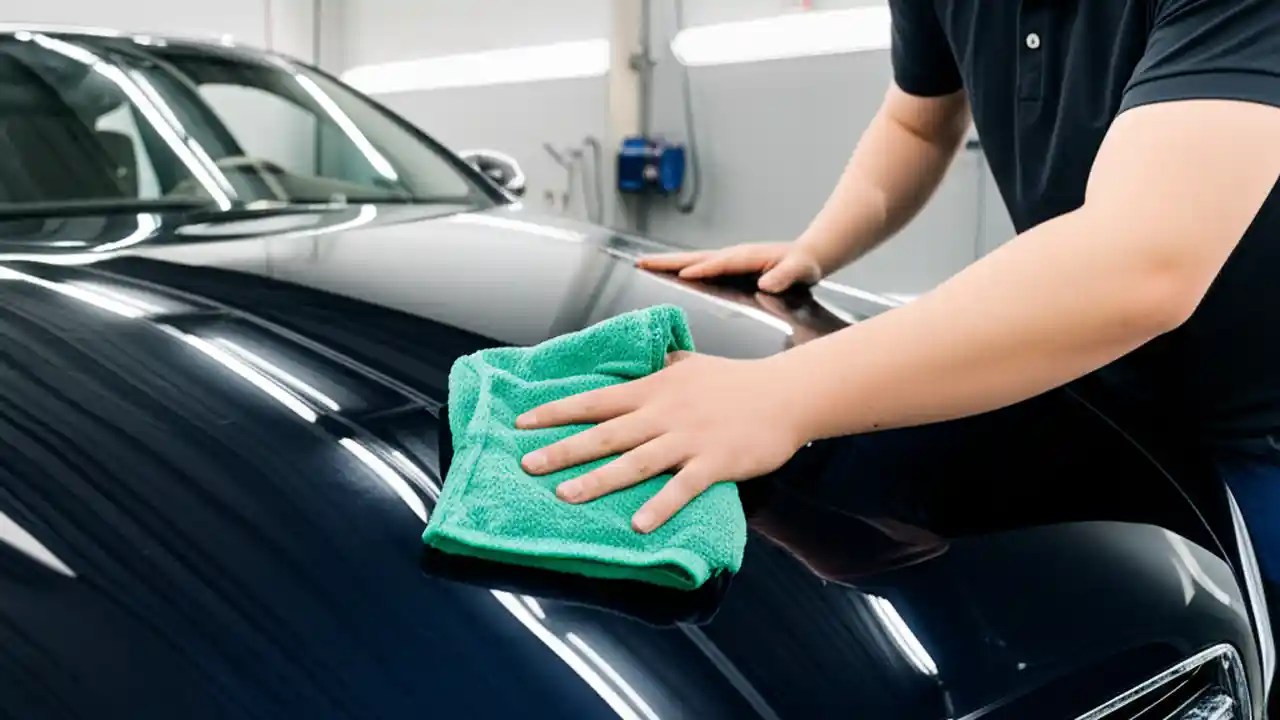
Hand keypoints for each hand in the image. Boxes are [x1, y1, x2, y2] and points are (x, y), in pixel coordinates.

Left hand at [517, 352, 806, 532]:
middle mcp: (664, 413)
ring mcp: (689, 439)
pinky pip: (682, 487)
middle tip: (528, 465)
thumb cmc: (736, 380)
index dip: (558, 411)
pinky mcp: (715, 463)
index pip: (596, 400)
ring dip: (599, 480)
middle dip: (564, 449)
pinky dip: (660, 506)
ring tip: (565, 495)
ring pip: (636, 462)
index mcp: (655, 389)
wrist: (786, 393)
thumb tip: (632, 363)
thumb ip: (657, 367)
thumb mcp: (689, 363)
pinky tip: (638, 524)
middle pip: (606, 433)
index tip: (524, 423)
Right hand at [636, 242, 823, 293]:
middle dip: (669, 261)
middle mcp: (732, 254)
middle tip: (641, 263)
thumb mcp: (801, 270)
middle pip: (695, 257)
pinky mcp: (725, 265)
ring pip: (692, 260)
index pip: (720, 264)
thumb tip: (767, 283)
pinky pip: (698, 266)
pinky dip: (678, 268)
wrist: (807, 257)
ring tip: (641, 265)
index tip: (682, 276)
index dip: (702, 270)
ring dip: (667, 263)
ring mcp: (727, 258)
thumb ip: (785, 275)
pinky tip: (665, 274)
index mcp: (747, 256)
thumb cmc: (803, 266)